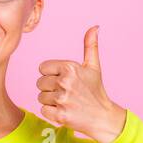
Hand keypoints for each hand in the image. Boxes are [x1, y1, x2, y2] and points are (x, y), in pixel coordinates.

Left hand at [37, 25, 126, 142]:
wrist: (102, 116)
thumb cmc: (96, 91)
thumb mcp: (93, 66)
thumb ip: (90, 46)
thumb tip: (95, 26)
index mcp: (70, 67)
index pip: (42, 68)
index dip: (51, 74)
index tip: (63, 80)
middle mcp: (65, 82)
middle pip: (40, 83)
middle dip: (50, 88)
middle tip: (66, 93)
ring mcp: (62, 99)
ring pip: (40, 97)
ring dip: (50, 101)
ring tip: (66, 102)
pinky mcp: (60, 115)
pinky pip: (43, 110)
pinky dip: (51, 112)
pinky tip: (64, 110)